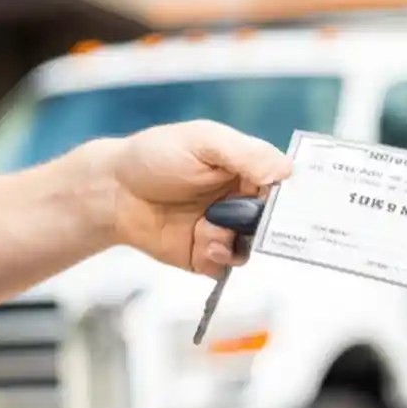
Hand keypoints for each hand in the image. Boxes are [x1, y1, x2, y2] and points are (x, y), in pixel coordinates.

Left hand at [104, 121, 292, 278]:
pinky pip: (229, 266)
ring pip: (254, 247)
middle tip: (245, 219)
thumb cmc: (155, 156)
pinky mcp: (210, 256)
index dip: (293, 199)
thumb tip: (287, 170)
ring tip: (210, 229)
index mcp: (250, 170)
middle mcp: (244, 202)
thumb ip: (245, 154)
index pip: (287, 188)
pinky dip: (219, 257)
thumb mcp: (203, 141)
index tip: (291, 205)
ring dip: (235, 240)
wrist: (113, 192)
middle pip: (276, 224)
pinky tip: (201, 242)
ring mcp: (228, 230)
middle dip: (266, 226)